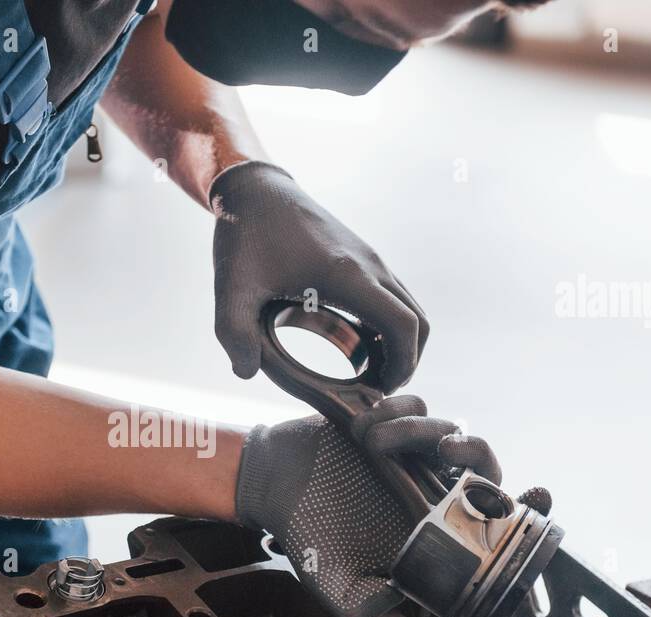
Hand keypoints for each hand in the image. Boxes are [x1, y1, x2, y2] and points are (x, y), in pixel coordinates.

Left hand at [210, 161, 426, 391]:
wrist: (255, 190)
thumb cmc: (245, 237)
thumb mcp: (231, 288)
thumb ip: (234, 333)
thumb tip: (246, 373)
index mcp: (348, 275)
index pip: (404, 326)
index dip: (403, 365)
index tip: (380, 391)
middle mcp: (370, 265)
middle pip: (419, 321)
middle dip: (406, 360)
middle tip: (375, 389)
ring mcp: (371, 259)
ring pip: (409, 308)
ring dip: (399, 343)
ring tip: (367, 373)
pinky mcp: (363, 257)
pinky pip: (393, 297)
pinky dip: (388, 325)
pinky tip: (355, 344)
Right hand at [233, 401, 498, 616]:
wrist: (270, 482)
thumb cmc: (303, 533)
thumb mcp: (327, 582)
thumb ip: (359, 606)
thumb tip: (401, 596)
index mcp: (427, 526)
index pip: (487, 518)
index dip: (520, 507)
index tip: (536, 492)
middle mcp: (428, 486)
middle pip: (484, 465)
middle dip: (476, 453)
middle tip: (446, 452)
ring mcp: (412, 450)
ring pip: (448, 429)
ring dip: (416, 430)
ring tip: (369, 444)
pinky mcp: (391, 418)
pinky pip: (415, 403)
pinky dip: (396, 408)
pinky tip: (361, 427)